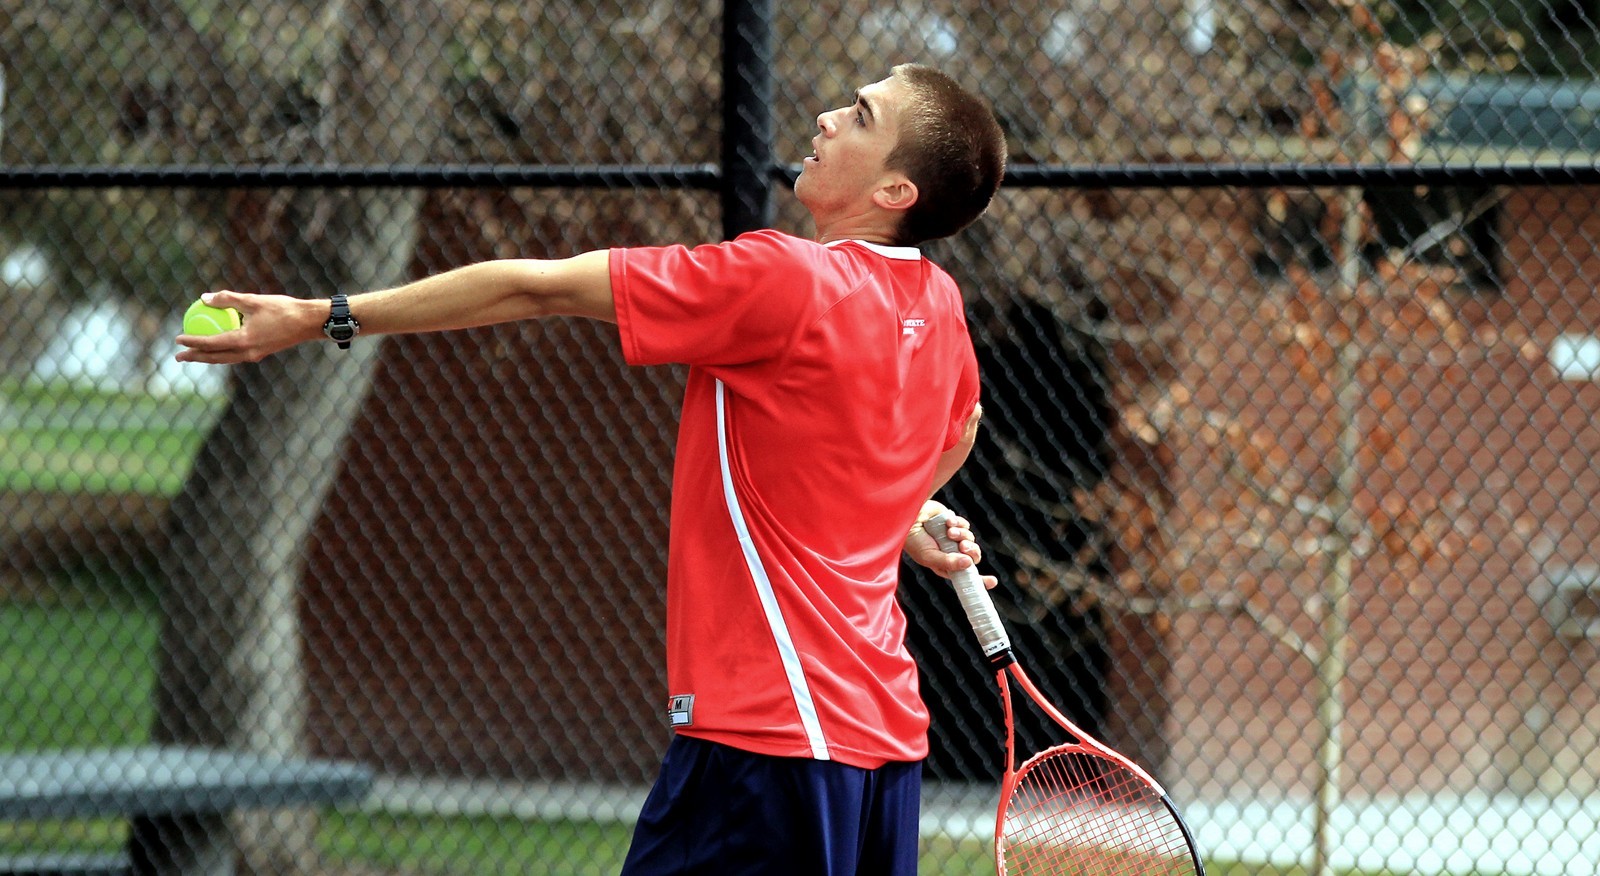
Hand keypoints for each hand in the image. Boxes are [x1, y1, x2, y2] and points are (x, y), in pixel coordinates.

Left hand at [175, 291, 325, 363]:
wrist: (308, 323)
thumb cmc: (282, 309)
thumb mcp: (253, 300)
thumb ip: (228, 299)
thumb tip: (204, 298)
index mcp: (244, 340)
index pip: (211, 343)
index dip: (192, 342)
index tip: (177, 340)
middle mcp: (248, 352)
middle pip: (215, 358)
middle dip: (195, 358)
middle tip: (178, 356)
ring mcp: (255, 355)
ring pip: (225, 360)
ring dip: (207, 358)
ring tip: (193, 356)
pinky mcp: (261, 353)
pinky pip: (235, 356)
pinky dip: (222, 354)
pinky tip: (217, 348)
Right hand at [905, 502, 998, 589]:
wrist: (909, 517)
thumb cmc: (914, 541)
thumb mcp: (929, 556)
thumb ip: (948, 562)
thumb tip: (969, 564)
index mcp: (946, 565)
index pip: (966, 576)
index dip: (980, 580)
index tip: (993, 581)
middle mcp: (952, 553)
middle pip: (973, 556)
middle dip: (971, 551)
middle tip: (963, 547)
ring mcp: (953, 538)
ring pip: (970, 539)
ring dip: (962, 535)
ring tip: (949, 532)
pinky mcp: (954, 524)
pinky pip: (965, 526)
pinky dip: (958, 523)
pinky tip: (946, 522)